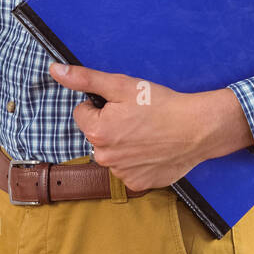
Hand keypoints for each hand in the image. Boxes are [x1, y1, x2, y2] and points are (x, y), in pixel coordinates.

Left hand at [47, 62, 235, 190]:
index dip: (102, 105)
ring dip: (124, 143)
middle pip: (97, 134)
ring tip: (148, 133)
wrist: (197, 128)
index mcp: (97, 132)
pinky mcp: (138, 184)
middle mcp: (105, 157)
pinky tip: (153, 149)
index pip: (83, 113)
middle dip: (112, 125)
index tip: (123, 105)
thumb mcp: (122, 85)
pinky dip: (137, 159)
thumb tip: (55, 70)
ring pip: (113, 152)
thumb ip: (85, 79)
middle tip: (137, 117)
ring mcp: (122, 173)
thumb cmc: (161, 104)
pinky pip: (128, 168)